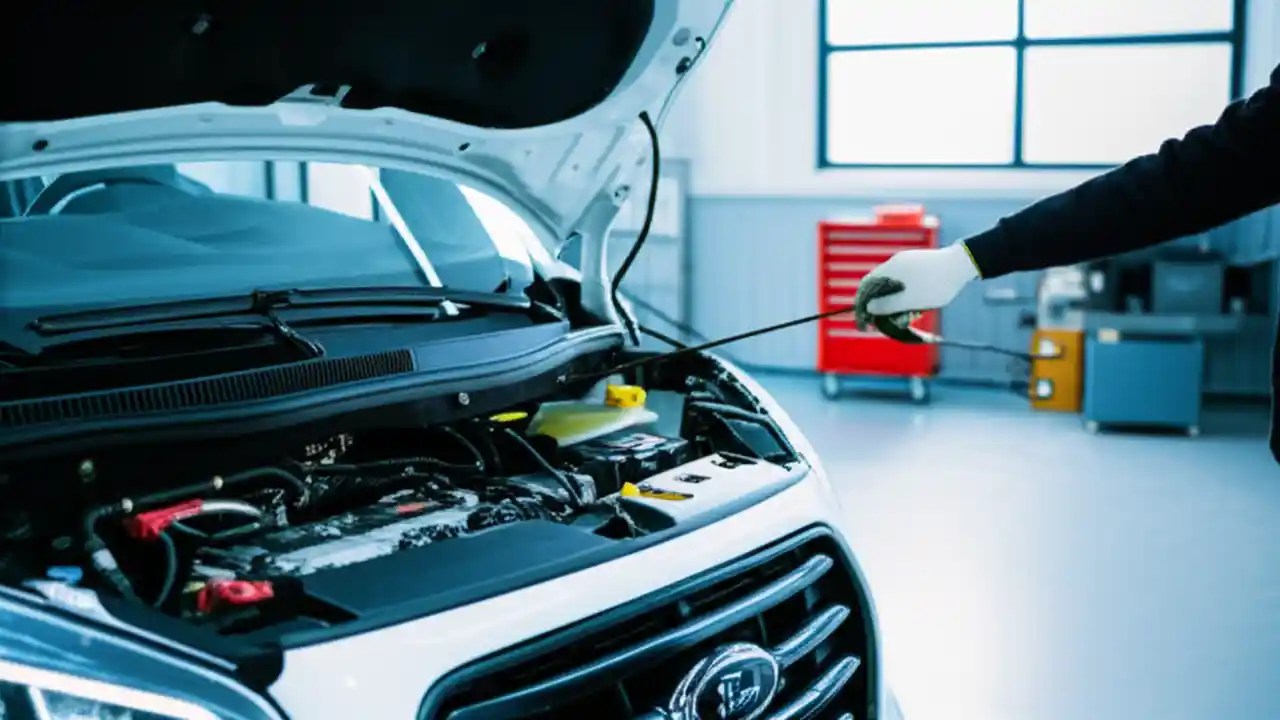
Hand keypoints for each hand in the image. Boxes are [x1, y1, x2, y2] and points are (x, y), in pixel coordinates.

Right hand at [853, 243, 979, 327]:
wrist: (963, 264)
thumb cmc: (936, 285)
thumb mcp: (909, 300)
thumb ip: (887, 305)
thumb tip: (868, 308)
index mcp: (890, 269)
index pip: (866, 285)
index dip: (863, 303)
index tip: (867, 319)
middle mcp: (896, 262)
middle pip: (879, 285)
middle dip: (883, 305)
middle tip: (892, 319)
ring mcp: (909, 261)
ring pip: (894, 284)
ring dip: (897, 301)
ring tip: (911, 314)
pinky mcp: (920, 264)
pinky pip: (906, 281)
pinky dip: (907, 293)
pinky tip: (919, 303)